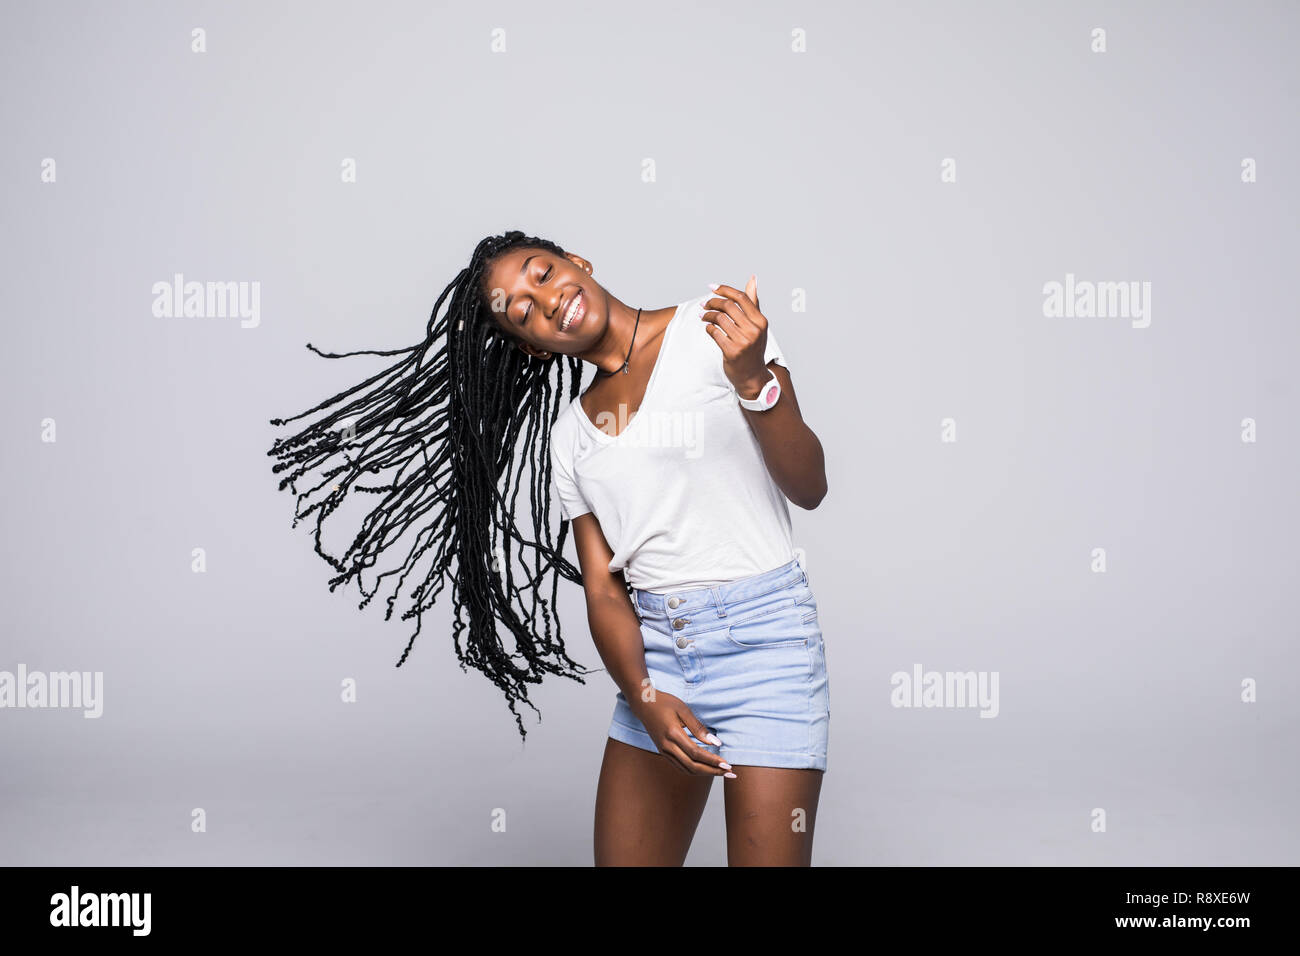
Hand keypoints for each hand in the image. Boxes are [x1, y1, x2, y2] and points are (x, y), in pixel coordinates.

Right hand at [630, 690, 734, 775]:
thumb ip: (698, 727)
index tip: (726, 764)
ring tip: (720, 773)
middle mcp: (667, 746)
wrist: (644, 704)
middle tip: (728, 773)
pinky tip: (705, 769)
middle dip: (712, 771)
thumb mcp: (683, 710)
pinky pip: (680, 766)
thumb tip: (715, 742)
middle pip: (692, 766)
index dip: (712, 761)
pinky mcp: (663, 752)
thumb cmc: (664, 703)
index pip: (696, 753)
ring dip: (705, 773)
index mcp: (673, 734)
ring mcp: (664, 751)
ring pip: (686, 769)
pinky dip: (694, 770)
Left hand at [701, 275, 771, 399]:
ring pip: (719, 319)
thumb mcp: (757, 325)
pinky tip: (708, 328)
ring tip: (703, 316)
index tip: (712, 287)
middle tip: (704, 304)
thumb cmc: (753, 348)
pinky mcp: (732, 351)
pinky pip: (714, 333)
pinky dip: (708, 328)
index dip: (725, 290)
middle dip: (712, 302)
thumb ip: (753, 302)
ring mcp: (743, 341)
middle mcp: (754, 330)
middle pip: (728, 306)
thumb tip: (753, 279)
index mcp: (761, 321)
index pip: (741, 298)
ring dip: (707, 315)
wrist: (752, 376)